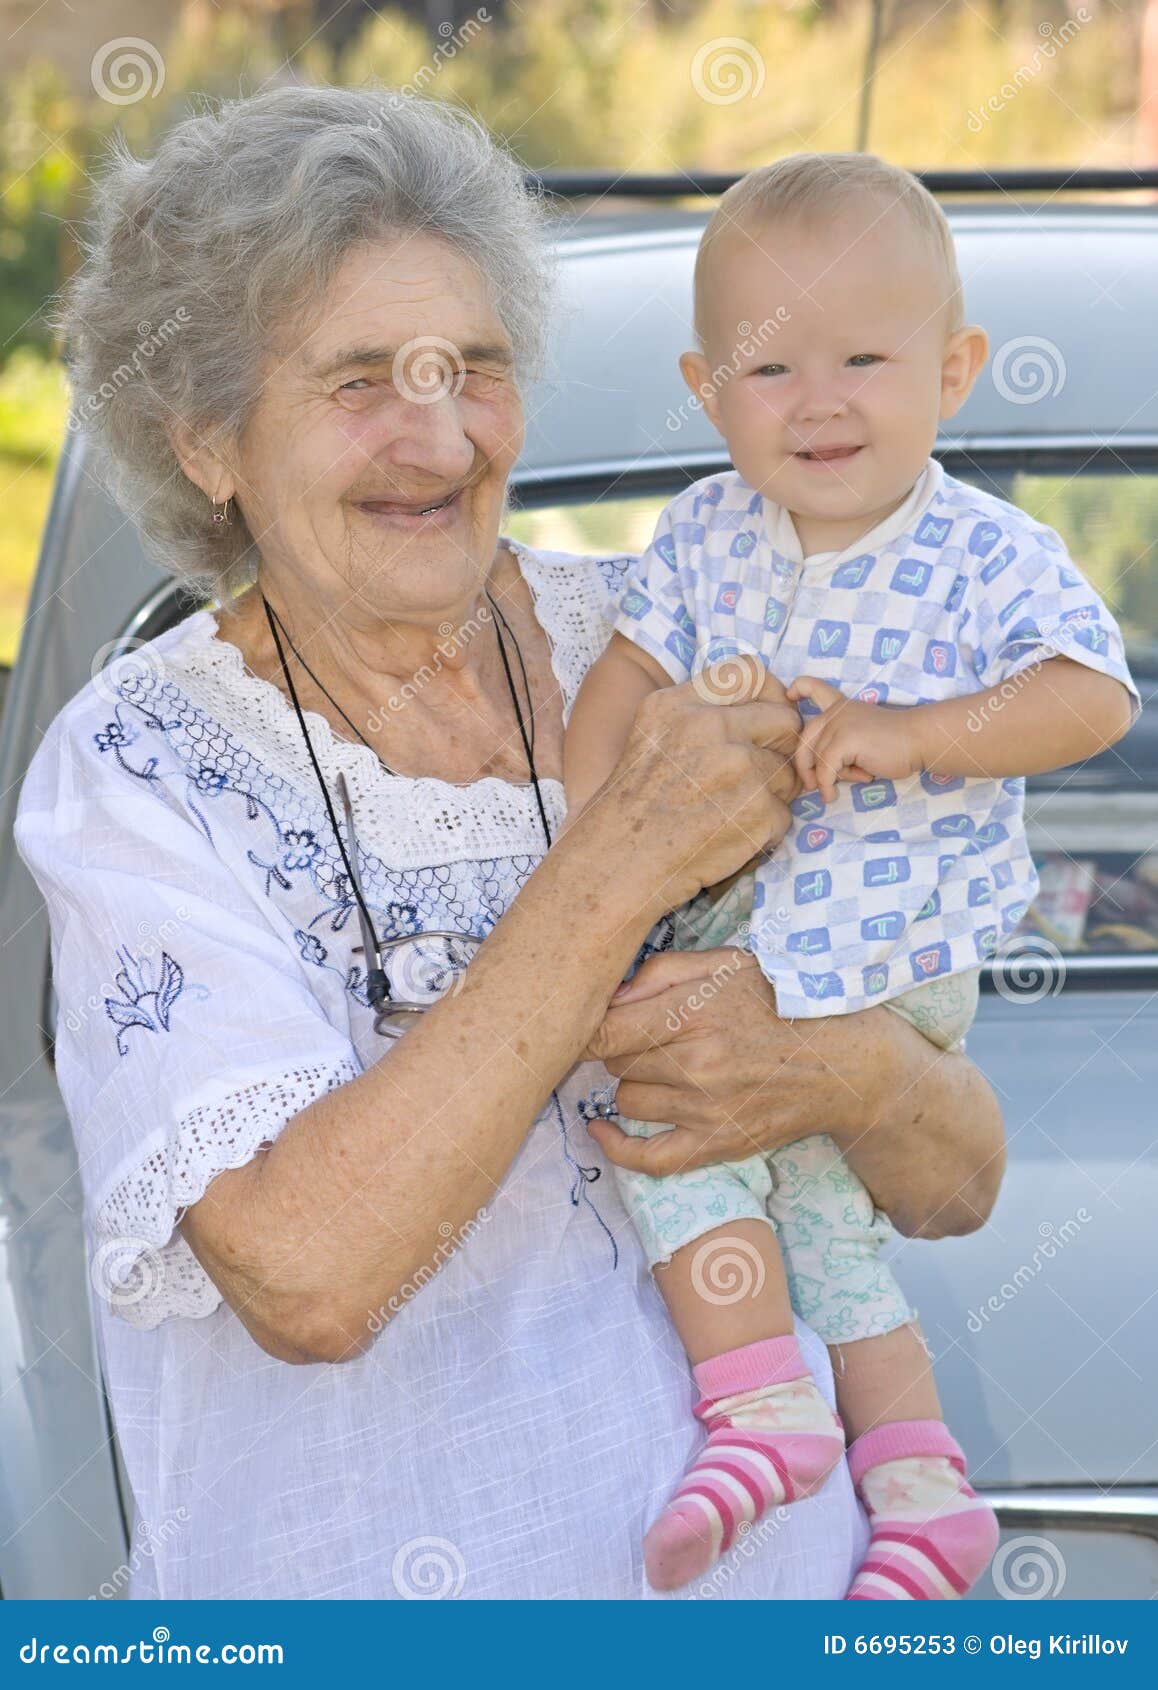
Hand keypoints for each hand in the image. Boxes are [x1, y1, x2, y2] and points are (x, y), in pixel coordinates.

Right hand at [580, 656, 802, 918]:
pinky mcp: (756, 813)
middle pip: (785, 719)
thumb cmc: (631, 805)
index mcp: (680, 705)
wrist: (616, 865)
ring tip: (730, 810)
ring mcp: (737, 770)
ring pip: (787, 772)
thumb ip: (698, 709)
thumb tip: (766, 698)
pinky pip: (784, 814)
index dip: (766, 697)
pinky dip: (764, 829)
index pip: (751, 673)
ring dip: (770, 793)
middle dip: (777, 747)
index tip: (760, 721)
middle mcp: (710, 729)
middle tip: (754, 772)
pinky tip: (729, 835)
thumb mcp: (650, 734)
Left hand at [582, 945, 892, 1172]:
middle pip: (615, 1062)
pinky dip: (616, 1145)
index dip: (586, 1026)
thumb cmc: (780, 1004)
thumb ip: (662, 972)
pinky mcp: (715, 1145)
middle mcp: (696, 1064)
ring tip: (661, 1068)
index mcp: (694, 1014)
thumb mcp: (726, 965)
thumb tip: (609, 997)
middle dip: (623, 1047)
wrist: (839, 1062)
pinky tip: (601, 1130)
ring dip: (633, 1085)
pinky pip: (647, 1158)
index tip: (584, 1022)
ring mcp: (704, 1110)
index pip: (605, 1029)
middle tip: (648, 1037)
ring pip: (627, 1100)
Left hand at [786, 676, 922, 801]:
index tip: (791, 695)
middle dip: (803, 765)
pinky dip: (826, 786)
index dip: (798, 689)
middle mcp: (837, 712)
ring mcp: (839, 724)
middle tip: (809, 785)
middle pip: (805, 737)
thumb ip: (840, 747)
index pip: (815, 687)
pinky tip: (832, 795)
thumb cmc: (895, 745)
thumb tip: (820, 777)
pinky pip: (825, 770)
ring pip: (816, 759)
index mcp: (842, 707)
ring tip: (841, 786)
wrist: (919, 740)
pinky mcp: (844, 740)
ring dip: (826, 779)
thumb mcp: (861, 739)